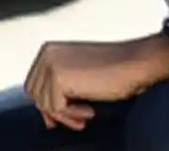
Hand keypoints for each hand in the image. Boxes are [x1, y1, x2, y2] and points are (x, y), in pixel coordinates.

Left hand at [24, 36, 168, 130]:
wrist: (134, 63)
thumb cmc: (114, 69)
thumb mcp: (79, 77)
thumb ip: (59, 90)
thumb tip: (47, 117)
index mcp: (49, 50)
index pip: (34, 83)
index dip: (47, 103)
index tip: (63, 115)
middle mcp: (46, 53)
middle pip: (34, 94)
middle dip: (54, 110)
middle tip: (77, 119)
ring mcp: (50, 64)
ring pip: (44, 104)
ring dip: (66, 115)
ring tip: (86, 114)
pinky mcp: (58, 78)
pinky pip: (55, 108)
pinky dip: (71, 115)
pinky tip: (89, 110)